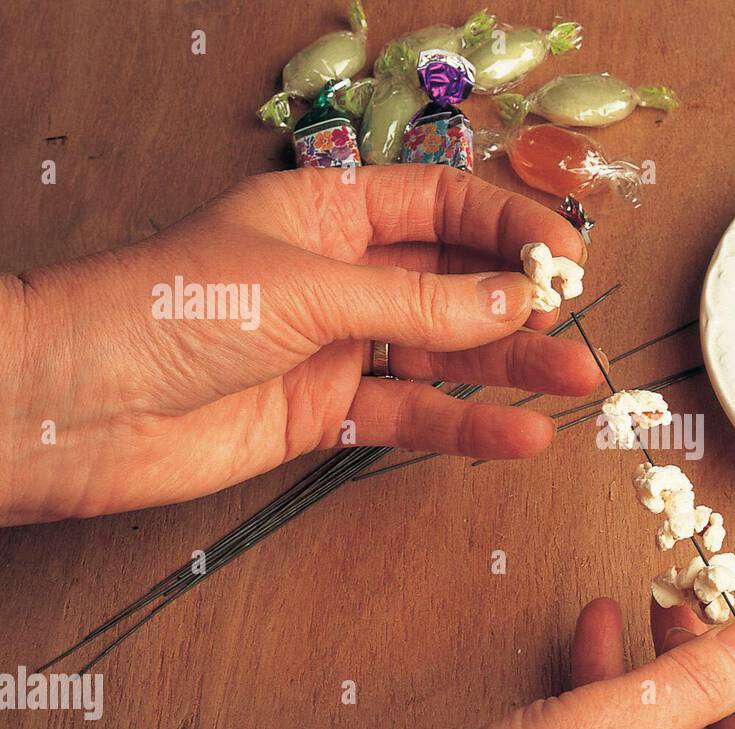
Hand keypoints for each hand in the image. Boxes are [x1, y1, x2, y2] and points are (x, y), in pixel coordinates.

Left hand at [0, 165, 600, 523]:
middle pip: (453, 280)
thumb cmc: (167, 309)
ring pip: (444, 351)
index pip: (441, 204)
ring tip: (576, 380)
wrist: (75, 409)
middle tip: (576, 322)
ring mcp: (337, 346)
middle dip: (519, 298)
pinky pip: (413, 415)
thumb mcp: (309, 288)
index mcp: (328, 211)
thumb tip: (516, 299)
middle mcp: (340, 275)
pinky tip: (519, 435)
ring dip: (510, 365)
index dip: (507, 222)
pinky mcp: (328, 413)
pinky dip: (466, 426)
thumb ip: (419, 300)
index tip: (566, 251)